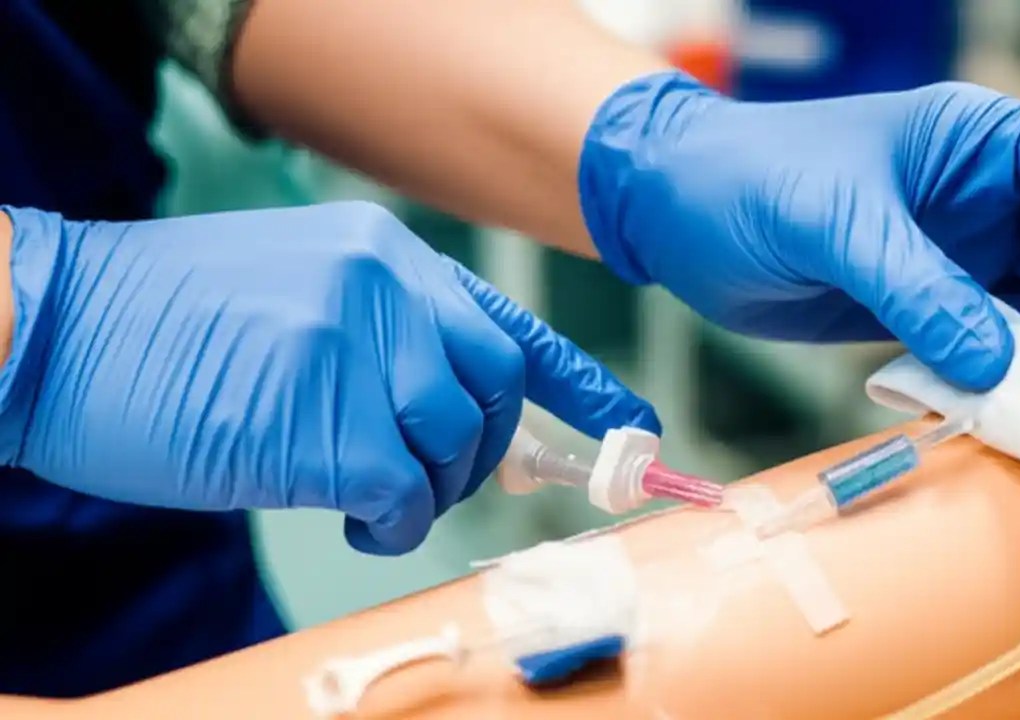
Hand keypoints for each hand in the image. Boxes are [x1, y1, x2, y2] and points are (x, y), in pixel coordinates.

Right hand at [0, 202, 656, 554]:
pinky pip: (402, 494)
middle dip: (481, 450)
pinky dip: (388, 521)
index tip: (631, 433)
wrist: (56, 327)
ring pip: (453, 447)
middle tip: (426, 476)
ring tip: (364, 493)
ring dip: (423, 489)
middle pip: (494, 390)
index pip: (511, 327)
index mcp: (386, 256)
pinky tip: (347, 514)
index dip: (580, 388)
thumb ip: (389, 342)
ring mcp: (357, 351)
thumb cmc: (169, 329)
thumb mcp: (298, 299)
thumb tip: (463, 418)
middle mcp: (387, 289)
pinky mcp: (324, 424)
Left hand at [579, 74, 1019, 405]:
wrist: (675, 213)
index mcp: (984, 141)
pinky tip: (988, 411)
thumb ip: (919, 289)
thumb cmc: (748, 179)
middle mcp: (986, 196)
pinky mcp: (925, 305)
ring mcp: (959, 254)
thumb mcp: (835, 221)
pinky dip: (998, 383)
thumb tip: (1001, 366)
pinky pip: (990, 348)